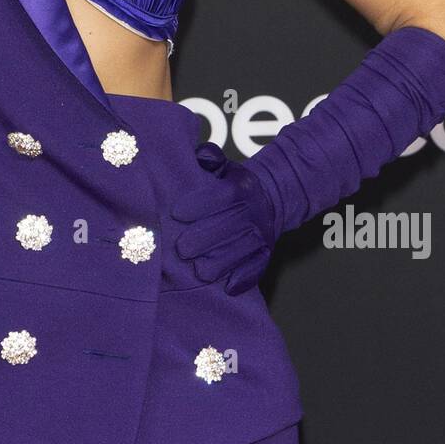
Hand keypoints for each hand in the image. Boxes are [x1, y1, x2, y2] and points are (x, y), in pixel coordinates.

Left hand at [171, 142, 276, 294]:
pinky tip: (229, 287)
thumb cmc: (232, 184)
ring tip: (199, 272)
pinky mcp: (266, 253)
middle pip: (232, 226)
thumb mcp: (224, 167)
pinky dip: (245, 278)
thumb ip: (210, 159)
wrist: (268, 199)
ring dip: (222, 262)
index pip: (222, 195)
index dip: (200, 204)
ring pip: (244, 249)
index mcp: (242, 188)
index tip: (176, 213)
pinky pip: (258, 267)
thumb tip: (201, 156)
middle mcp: (254, 211)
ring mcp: (262, 234)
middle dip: (205, 238)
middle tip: (180, 249)